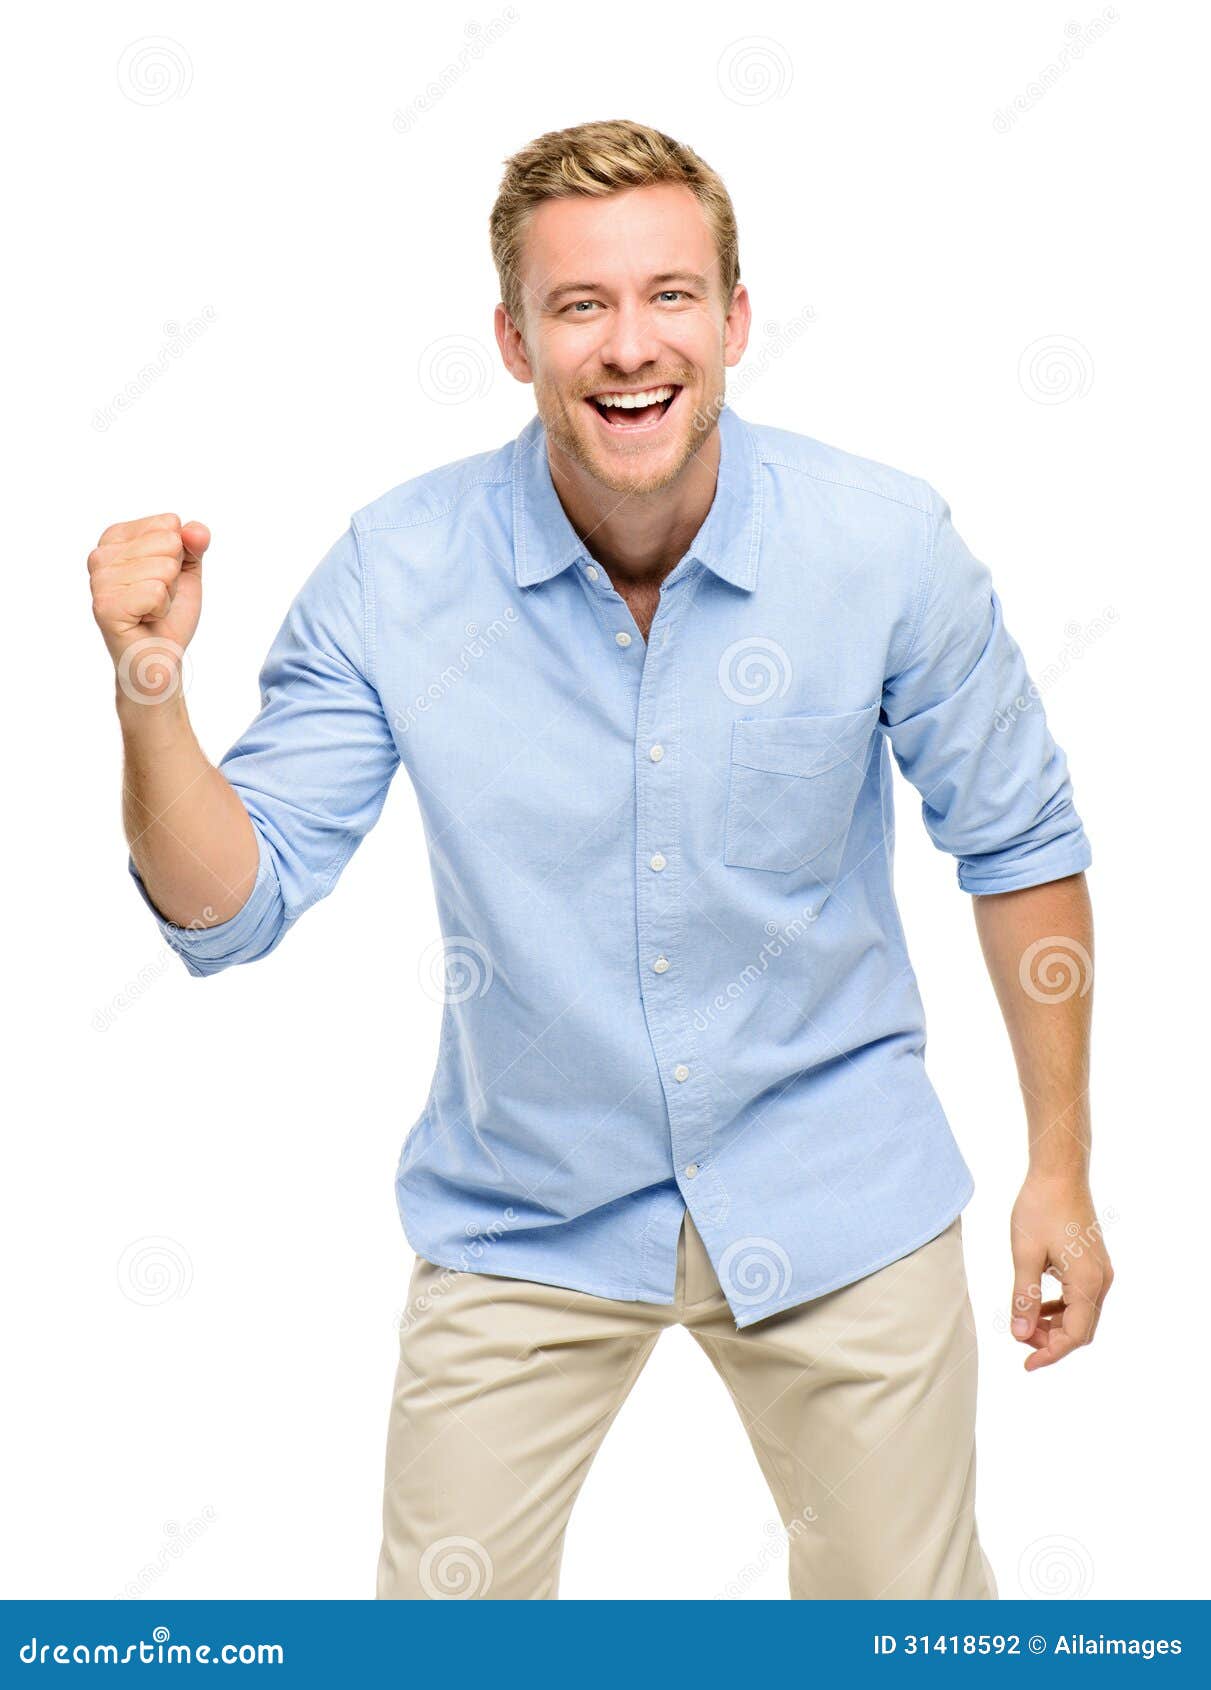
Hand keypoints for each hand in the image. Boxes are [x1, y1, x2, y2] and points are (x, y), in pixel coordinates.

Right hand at [89, 513, 209, 698]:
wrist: (159, 658)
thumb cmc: (168, 615)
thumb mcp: (187, 572)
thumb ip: (194, 544)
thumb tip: (196, 530)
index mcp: (115, 538)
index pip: (168, 523)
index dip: (178, 556)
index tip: (161, 579)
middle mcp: (100, 555)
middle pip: (168, 543)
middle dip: (174, 577)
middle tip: (157, 599)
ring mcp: (98, 581)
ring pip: (164, 568)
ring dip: (167, 596)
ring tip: (149, 611)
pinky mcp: (105, 606)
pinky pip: (156, 591)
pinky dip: (161, 610)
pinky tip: (144, 620)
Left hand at [1009, 1174, 1112, 1370]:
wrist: (1059, 1173)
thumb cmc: (1039, 1209)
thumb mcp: (1025, 1256)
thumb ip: (1024, 1298)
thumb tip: (1020, 1335)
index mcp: (1086, 1283)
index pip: (1074, 1335)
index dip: (1050, 1354)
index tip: (1025, 1364)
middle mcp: (1101, 1280)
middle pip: (1081, 1330)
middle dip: (1052, 1341)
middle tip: (1020, 1340)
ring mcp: (1100, 1271)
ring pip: (1082, 1314)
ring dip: (1055, 1325)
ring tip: (1025, 1324)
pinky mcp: (1094, 1262)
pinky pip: (1081, 1297)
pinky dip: (1061, 1308)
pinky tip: (1038, 1304)